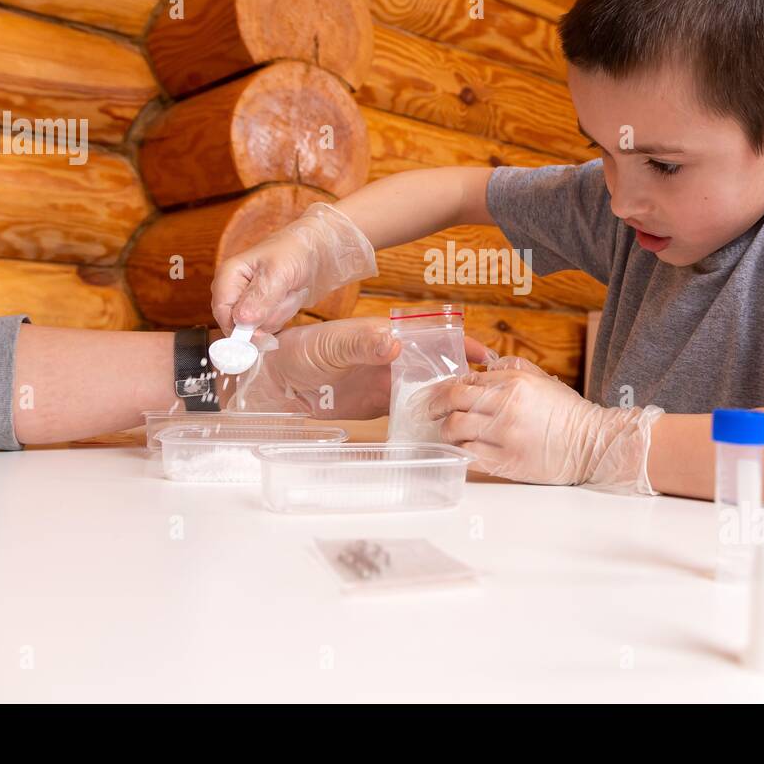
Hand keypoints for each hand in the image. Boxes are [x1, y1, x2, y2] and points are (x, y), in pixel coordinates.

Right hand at [211, 203, 377, 334]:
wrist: (320, 249)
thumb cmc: (297, 251)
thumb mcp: (279, 272)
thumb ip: (260, 298)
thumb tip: (241, 321)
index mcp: (229, 276)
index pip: (222, 312)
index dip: (238, 328)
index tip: (262, 333)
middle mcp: (235, 290)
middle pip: (239, 323)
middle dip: (266, 317)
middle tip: (285, 295)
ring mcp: (250, 300)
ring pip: (257, 326)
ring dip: (280, 313)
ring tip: (291, 291)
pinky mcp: (265, 308)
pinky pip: (270, 325)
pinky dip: (285, 314)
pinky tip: (292, 297)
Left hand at [227, 318, 489, 419]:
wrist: (275, 382)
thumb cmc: (300, 352)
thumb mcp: (332, 344)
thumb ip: (362, 343)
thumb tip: (394, 343)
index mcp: (386, 335)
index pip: (433, 336)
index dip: (461, 343)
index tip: (485, 356)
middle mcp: (393, 358)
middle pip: (438, 364)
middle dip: (463, 375)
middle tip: (488, 393)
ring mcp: (388, 383)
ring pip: (428, 389)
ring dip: (447, 399)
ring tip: (471, 413)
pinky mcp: (379, 406)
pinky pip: (410, 412)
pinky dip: (426, 418)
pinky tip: (441, 428)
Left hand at [421, 355, 663, 489]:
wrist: (592, 444)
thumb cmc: (568, 413)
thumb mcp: (542, 379)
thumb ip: (511, 367)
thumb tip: (481, 367)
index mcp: (514, 382)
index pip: (465, 380)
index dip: (444, 388)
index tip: (436, 395)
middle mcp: (507, 405)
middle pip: (453, 401)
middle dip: (435, 407)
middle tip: (429, 412)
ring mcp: (505, 435)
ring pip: (455, 430)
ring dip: (445, 432)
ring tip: (446, 434)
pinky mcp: (507, 462)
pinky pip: (469, 456)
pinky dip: (459, 453)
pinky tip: (459, 452)